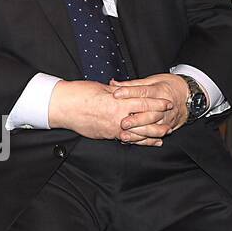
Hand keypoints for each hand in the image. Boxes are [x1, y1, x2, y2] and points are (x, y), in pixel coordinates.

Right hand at [48, 80, 174, 144]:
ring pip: (138, 134)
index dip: (157, 103)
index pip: (144, 102)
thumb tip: (127, 91)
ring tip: (163, 134)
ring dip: (152, 135)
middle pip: (145, 121)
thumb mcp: (101, 88)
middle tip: (170, 121)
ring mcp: (112, 128)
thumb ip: (117, 91)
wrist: (61, 106)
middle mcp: (118, 117)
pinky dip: (138, 141)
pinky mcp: (106, 135)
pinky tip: (145, 142)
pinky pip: (126, 139)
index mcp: (118, 102)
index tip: (167, 103)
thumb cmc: (78, 94)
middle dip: (159, 121)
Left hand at [111, 73, 190, 138]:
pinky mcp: (167, 126)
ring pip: (153, 128)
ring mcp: (166, 118)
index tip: (116, 94)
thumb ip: (132, 84)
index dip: (129, 93)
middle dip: (136, 120)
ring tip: (125, 135)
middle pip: (150, 114)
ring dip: (139, 133)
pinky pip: (155, 135)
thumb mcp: (152, 81)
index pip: (143, 92)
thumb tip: (113, 84)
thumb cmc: (167, 86)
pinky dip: (144, 139)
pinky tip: (133, 141)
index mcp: (159, 91)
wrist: (188, 96)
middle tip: (122, 123)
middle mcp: (164, 106)